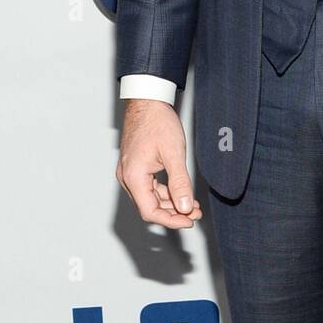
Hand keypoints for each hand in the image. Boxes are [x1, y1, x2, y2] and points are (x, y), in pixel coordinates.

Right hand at [116, 100, 203, 228]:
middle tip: (195, 212)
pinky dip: (165, 192)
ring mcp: (130, 172)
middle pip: (150, 207)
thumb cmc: (157, 122)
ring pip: (150, 198)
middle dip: (174, 212)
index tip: (189, 221)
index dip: (171, 220)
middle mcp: (127, 177)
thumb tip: (185, 207)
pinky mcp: (135, 167)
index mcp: (134, 177)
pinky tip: (180, 192)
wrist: (148, 101)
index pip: (150, 211)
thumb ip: (180, 183)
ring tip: (192, 204)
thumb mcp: (174, 153)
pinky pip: (149, 187)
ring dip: (171, 203)